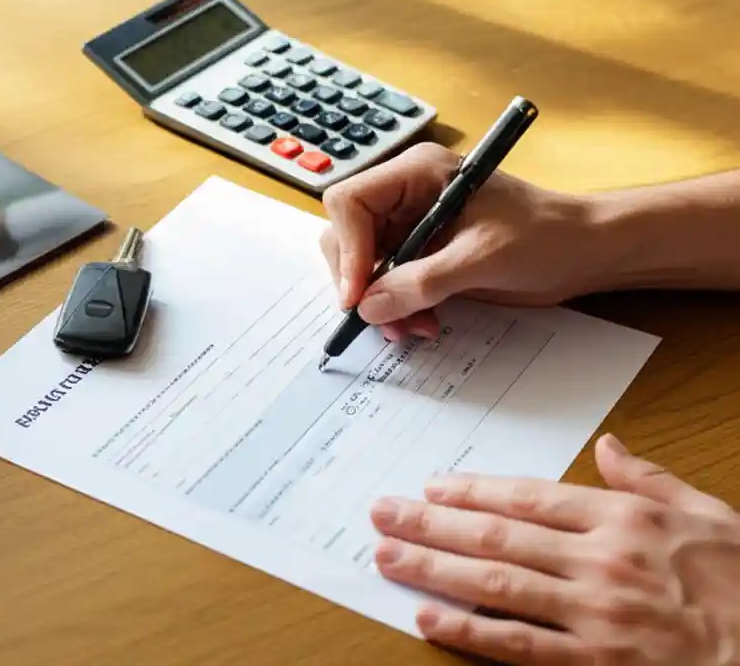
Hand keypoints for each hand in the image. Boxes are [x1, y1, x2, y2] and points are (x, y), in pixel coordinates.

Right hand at [319, 143, 600, 341]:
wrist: (584, 252)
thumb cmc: (545, 236)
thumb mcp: (482, 259)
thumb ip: (421, 282)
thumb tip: (368, 307)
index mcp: (416, 173)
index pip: (350, 203)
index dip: (348, 250)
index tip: (358, 296)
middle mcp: (405, 194)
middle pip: (348, 236)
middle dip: (362, 282)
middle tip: (382, 321)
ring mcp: (411, 224)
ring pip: (364, 265)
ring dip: (380, 302)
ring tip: (411, 328)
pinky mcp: (423, 253)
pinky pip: (388, 282)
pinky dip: (397, 307)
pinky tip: (423, 322)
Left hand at [370, 434, 739, 664]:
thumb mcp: (709, 515)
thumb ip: (651, 480)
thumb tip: (609, 445)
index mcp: (625, 520)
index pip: (528, 498)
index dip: (472, 491)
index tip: (431, 486)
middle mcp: (600, 561)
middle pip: (496, 535)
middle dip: (431, 523)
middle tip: (383, 512)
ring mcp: (594, 614)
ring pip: (494, 583)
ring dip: (433, 568)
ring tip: (387, 555)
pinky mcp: (594, 662)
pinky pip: (518, 644)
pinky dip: (469, 631)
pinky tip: (429, 618)